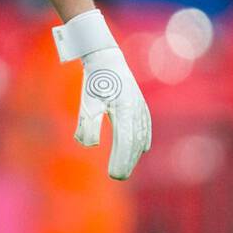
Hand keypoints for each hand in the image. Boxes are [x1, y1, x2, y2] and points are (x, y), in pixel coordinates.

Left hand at [53, 10, 151, 180]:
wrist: (105, 56)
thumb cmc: (94, 79)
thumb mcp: (87, 100)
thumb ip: (88, 123)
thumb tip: (90, 145)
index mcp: (125, 110)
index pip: (125, 142)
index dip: (121, 160)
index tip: (114, 176)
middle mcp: (136, 110)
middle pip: (134, 142)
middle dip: (127, 161)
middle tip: (118, 176)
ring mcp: (140, 106)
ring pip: (140, 135)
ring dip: (134, 152)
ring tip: (126, 167)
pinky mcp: (139, 103)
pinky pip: (145, 125)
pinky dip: (143, 138)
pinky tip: (143, 148)